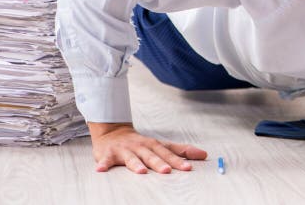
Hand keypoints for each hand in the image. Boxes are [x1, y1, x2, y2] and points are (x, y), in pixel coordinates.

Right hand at [89, 122, 207, 173]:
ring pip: (131, 158)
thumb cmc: (141, 143)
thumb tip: (204, 154)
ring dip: (136, 164)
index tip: (189, 168)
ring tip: (141, 172)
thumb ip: (181, 150)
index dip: (179, 160)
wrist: (113, 133)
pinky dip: (103, 165)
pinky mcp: (109, 154)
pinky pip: (106, 161)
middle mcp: (141, 147)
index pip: (169, 153)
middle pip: (152, 155)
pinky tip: (101, 170)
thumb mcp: (161, 145)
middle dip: (159, 163)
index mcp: (154, 145)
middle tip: (167, 171)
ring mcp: (125, 150)